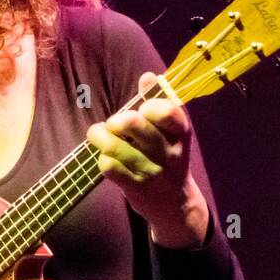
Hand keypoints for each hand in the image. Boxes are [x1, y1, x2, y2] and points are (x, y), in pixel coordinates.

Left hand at [86, 71, 208, 247]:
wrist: (175, 204)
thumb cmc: (166, 157)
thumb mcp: (169, 132)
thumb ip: (157, 101)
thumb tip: (148, 76)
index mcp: (180, 132)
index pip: (167, 110)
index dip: (148, 106)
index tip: (143, 111)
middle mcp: (169, 151)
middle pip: (132, 123)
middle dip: (116, 119)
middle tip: (114, 125)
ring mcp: (151, 171)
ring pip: (113, 144)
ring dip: (99, 136)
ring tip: (99, 136)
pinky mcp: (135, 188)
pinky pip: (108, 166)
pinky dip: (101, 159)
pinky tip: (107, 159)